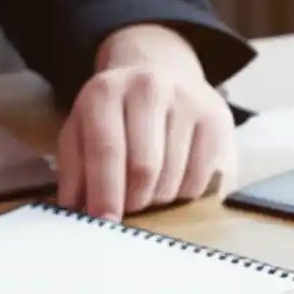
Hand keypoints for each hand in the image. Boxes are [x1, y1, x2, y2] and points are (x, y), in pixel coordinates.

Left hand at [57, 23, 234, 220]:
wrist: (161, 71)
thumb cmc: (116, 113)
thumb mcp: (82, 130)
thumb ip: (75, 169)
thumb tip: (76, 210)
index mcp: (107, 91)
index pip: (107, 150)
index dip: (105, 191)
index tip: (104, 221)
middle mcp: (150, 88)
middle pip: (144, 168)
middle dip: (134, 200)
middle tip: (128, 208)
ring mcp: (189, 102)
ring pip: (173, 178)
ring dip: (159, 199)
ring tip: (150, 189)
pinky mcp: (218, 120)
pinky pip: (201, 179)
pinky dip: (185, 193)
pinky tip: (175, 179)